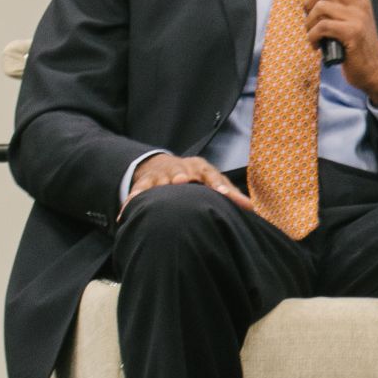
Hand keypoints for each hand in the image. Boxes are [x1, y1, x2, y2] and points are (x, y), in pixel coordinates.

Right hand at [124, 154, 253, 213]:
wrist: (162, 164)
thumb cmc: (195, 178)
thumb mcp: (212, 181)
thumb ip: (230, 194)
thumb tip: (252, 209)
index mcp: (201, 168)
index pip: (212, 175)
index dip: (218, 185)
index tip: (224, 194)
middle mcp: (181, 169)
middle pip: (182, 172)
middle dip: (182, 176)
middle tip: (182, 181)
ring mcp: (161, 175)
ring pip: (158, 180)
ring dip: (156, 186)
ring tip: (151, 196)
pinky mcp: (144, 182)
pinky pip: (137, 192)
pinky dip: (132, 201)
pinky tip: (124, 214)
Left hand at [301, 0, 377, 103]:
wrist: (374, 71)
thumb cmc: (356, 47)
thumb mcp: (351, 20)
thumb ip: (337, 5)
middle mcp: (360, 4)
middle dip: (307, 0)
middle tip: (307, 16)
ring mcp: (358, 17)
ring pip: (320, 7)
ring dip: (308, 22)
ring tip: (312, 35)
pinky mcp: (352, 33)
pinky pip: (321, 27)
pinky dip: (312, 37)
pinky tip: (316, 45)